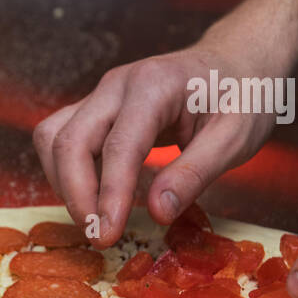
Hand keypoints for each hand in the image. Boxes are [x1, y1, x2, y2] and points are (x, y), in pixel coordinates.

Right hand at [33, 40, 280, 246]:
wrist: (238, 61)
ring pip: (53, 138)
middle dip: (76, 194)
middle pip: (70, 140)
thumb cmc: (243, 95)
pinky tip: (93, 195)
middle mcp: (117, 85)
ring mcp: (101, 95)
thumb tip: (157, 212)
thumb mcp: (236, 137)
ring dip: (63, 183)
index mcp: (154, 85)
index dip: (109, 195)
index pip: (119, 145)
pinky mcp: (94, 108)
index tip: (107, 236)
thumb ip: (195, 173)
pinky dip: (66, 172)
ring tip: (93, 218)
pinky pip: (60, 138)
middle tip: (98, 236)